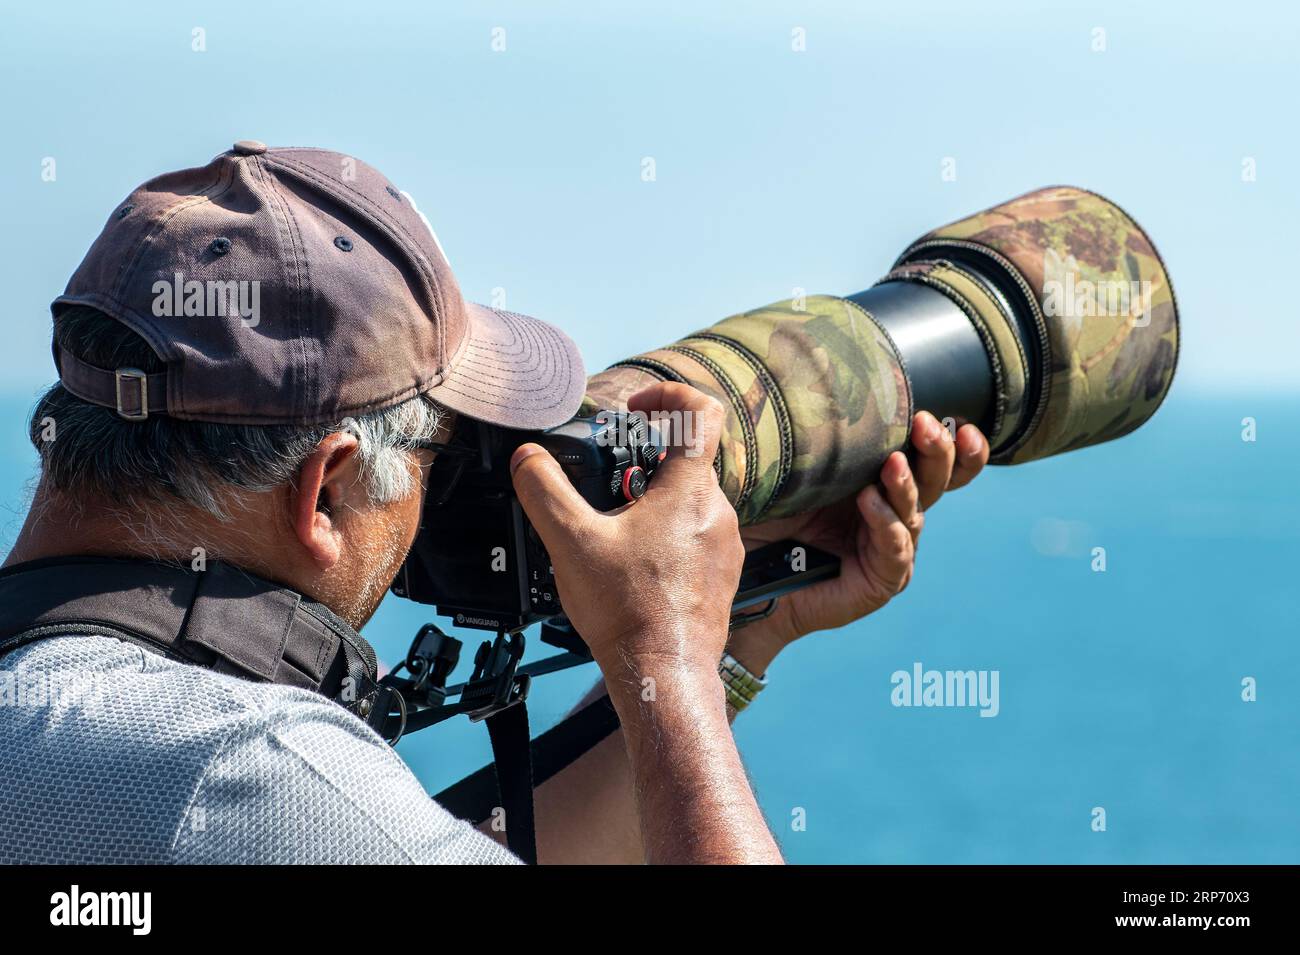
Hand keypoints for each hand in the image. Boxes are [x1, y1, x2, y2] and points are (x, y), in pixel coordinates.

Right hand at [510, 382, 743, 677]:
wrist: (664, 674)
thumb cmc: (629, 613)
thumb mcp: (571, 542)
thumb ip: (545, 491)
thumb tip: (527, 459)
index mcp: (689, 491)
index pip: (701, 411)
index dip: (669, 394)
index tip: (637, 407)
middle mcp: (717, 512)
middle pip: (688, 459)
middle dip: (645, 460)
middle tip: (607, 480)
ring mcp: (724, 545)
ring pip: (690, 500)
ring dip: (653, 501)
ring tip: (614, 529)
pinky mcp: (721, 575)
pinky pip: (696, 535)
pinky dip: (666, 534)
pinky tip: (634, 564)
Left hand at [733, 411, 987, 667]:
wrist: (744, 580)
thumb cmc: (767, 516)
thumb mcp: (793, 469)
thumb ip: (817, 438)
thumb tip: (818, 380)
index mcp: (882, 483)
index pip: (931, 462)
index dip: (954, 445)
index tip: (956, 419)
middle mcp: (894, 514)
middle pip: (935, 482)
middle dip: (936, 452)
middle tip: (926, 425)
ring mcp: (891, 549)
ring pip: (915, 513)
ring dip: (906, 485)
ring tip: (891, 464)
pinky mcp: (882, 581)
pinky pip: (895, 551)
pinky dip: (885, 525)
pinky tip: (870, 503)